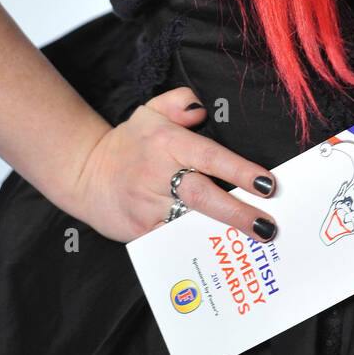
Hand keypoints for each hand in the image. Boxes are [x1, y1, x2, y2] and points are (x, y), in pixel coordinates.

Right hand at [68, 86, 277, 243]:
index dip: (239, 170)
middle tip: (268, 226)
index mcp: (166, 143)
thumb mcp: (151, 110)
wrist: (85, 173)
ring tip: (253, 243)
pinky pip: (172, 240)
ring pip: (189, 222)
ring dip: (221, 233)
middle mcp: (158, 174)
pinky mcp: (140, 231)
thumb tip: (202, 110)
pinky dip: (195, 246)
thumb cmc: (130, 142)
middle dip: (238, 212)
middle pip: (203, 195)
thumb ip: (180, 102)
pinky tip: (220, 253)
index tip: (267, 184)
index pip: (209, 156)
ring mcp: (148, 206)